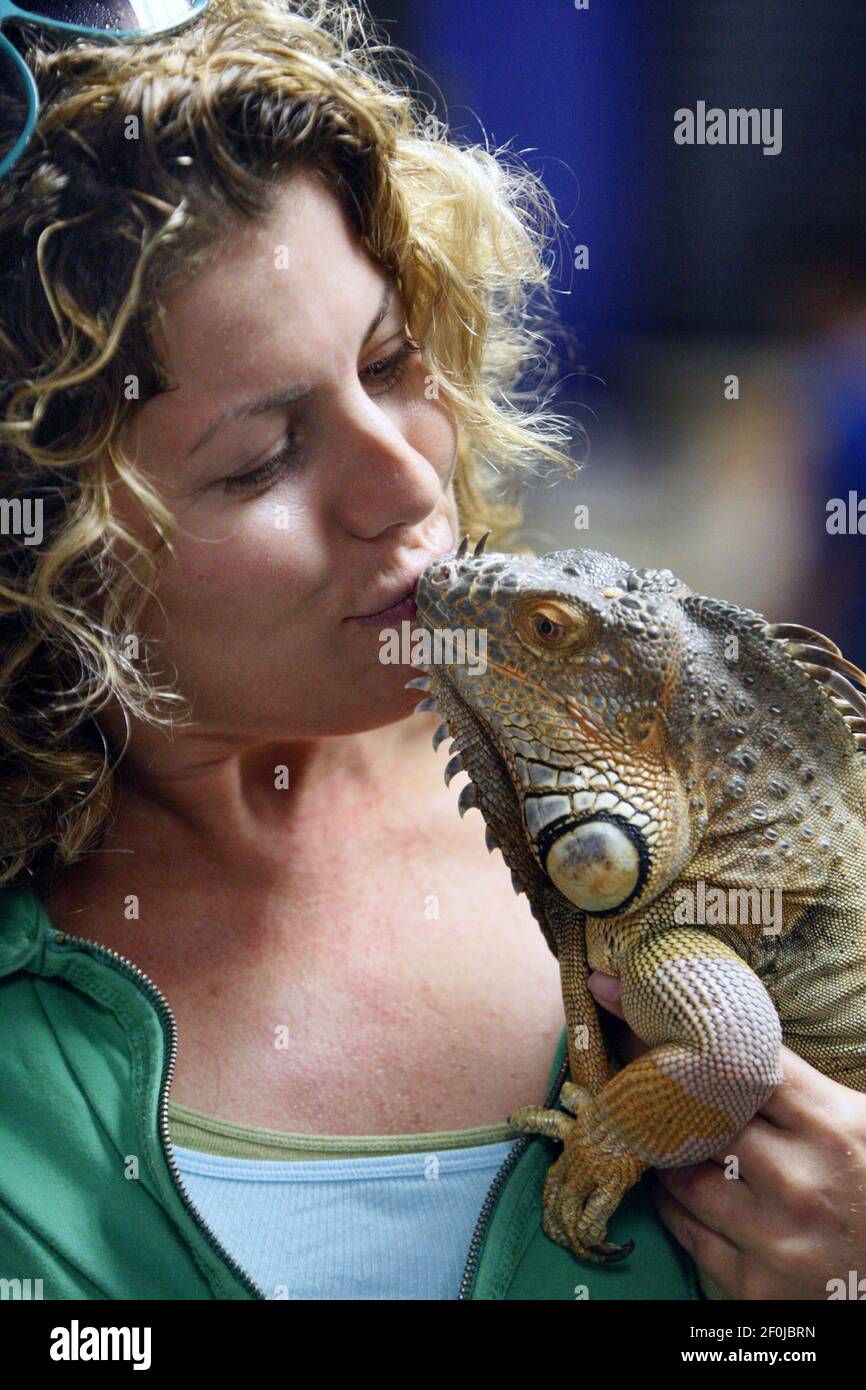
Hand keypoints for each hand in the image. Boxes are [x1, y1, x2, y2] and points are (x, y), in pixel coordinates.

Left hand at [587, 970, 865, 1298]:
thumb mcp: (857, 1122)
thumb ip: (798, 1087)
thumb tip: (721, 1033)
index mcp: (833, 1125)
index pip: (736, 1060)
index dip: (677, 1025)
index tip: (625, 997)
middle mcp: (801, 1180)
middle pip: (696, 1114)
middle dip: (650, 1081)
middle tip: (617, 1056)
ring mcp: (776, 1237)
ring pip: (680, 1172)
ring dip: (657, 1146)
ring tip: (646, 1123)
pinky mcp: (756, 1285)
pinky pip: (686, 1229)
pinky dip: (669, 1199)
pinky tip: (666, 1179)